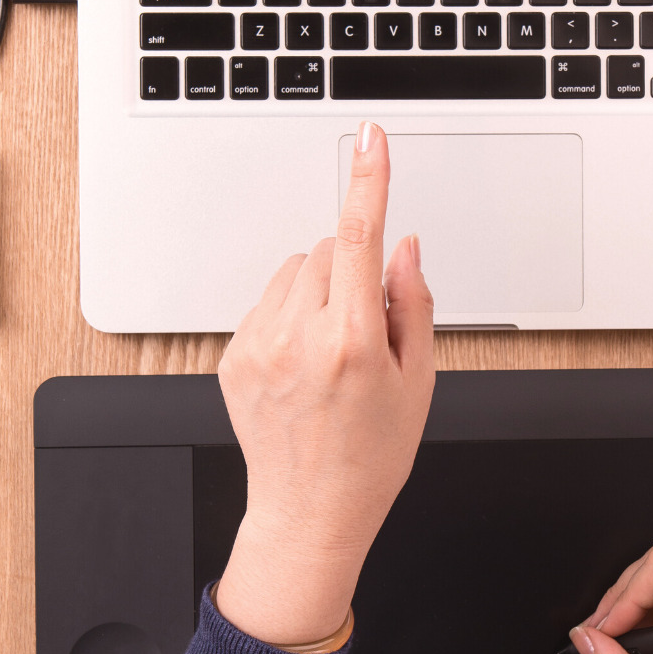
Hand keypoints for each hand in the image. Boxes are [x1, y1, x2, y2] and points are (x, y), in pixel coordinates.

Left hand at [215, 122, 434, 647]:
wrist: (310, 513)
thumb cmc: (372, 455)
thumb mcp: (420, 382)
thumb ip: (413, 303)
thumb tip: (403, 246)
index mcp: (353, 342)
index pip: (360, 237)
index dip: (368, 180)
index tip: (370, 140)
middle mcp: (300, 338)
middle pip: (326, 251)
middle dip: (350, 270)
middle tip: (366, 327)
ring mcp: (258, 347)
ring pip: (292, 272)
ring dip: (316, 290)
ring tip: (331, 351)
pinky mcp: (232, 356)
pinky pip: (264, 304)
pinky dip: (287, 317)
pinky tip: (301, 366)